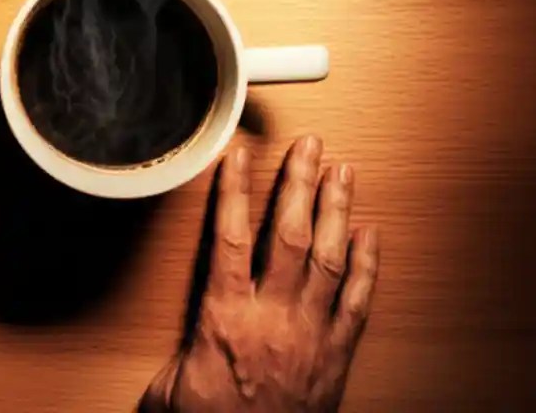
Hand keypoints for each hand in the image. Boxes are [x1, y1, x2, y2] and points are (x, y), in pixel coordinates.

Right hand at [141, 137, 379, 411]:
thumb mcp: (171, 393)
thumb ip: (174, 361)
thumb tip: (165, 355)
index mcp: (226, 317)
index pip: (231, 239)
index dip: (235, 193)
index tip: (239, 157)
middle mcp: (272, 317)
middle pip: (290, 236)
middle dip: (299, 185)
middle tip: (309, 148)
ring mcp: (311, 333)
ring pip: (330, 259)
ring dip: (337, 211)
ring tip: (342, 173)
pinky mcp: (338, 355)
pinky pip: (358, 301)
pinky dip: (368, 264)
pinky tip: (371, 233)